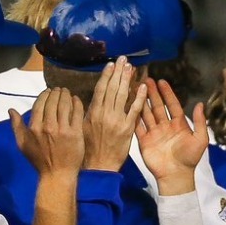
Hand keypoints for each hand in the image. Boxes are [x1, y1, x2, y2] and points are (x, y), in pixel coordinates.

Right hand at [11, 86, 85, 181]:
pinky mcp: (76, 133)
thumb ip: (16, 126)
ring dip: (65, 95)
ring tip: (66, 92)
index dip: (45, 95)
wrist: (57, 175)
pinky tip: (76, 99)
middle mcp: (48, 126)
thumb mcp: (23, 145)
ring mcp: (63, 129)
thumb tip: (11, 110)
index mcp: (34, 127)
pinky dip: (76, 103)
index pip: (40, 104)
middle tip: (59, 89)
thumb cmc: (39, 161)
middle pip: (53, 102)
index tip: (49, 91)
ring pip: (64, 105)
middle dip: (56, 92)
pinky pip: (77, 113)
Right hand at [82, 57, 144, 172]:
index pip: (101, 88)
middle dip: (118, 72)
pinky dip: (139, 98)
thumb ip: (87, 112)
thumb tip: (84, 98)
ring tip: (131, 67)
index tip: (111, 64)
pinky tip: (143, 86)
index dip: (106, 75)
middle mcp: (105, 113)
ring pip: (123, 95)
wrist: (98, 166)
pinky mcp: (127, 129)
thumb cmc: (87, 149)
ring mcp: (117, 120)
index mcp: (93, 111)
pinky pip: (135, 110)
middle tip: (124, 59)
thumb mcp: (82, 127)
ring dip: (127, 80)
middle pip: (112, 88)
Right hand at [136, 78, 209, 194]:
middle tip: (146, 80)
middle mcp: (165, 127)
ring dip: (142, 102)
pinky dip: (134, 116)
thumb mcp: (200, 139)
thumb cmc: (190, 159)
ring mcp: (154, 133)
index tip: (162, 82)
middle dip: (152, 94)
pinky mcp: (144, 141)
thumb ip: (200, 122)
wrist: (176, 176)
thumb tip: (200, 104)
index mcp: (179, 125)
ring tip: (136, 88)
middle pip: (158, 107)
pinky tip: (129, 105)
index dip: (167, 93)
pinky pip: (138, 127)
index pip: (172, 105)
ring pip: (147, 114)